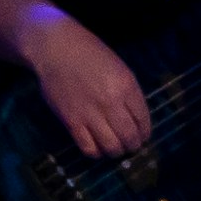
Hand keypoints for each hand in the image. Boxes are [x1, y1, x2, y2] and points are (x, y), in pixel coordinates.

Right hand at [17, 10, 158, 165]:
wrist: (55, 48)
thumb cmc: (89, 53)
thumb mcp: (118, 67)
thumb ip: (129, 92)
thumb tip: (135, 118)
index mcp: (126, 86)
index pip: (143, 120)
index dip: (145, 133)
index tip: (142, 137)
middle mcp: (111, 102)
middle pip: (129, 137)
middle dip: (133, 146)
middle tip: (130, 146)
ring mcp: (90, 113)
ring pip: (111, 147)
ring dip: (116, 152)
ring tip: (114, 149)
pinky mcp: (71, 121)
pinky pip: (88, 147)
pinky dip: (95, 152)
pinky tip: (96, 148)